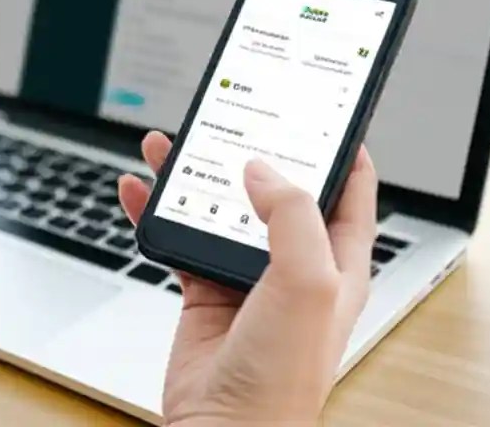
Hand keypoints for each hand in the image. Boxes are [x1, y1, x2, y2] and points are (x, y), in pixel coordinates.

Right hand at [117, 132, 378, 425]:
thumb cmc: (282, 378)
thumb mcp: (308, 283)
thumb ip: (291, 215)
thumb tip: (261, 171)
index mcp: (337, 263)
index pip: (350, 191)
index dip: (339, 148)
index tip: (322, 110)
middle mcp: (294, 266)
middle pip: (274, 190)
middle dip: (251, 150)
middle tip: (232, 115)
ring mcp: (246, 277)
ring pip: (218, 207)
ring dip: (193, 174)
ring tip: (169, 143)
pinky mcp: (203, 292)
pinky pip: (177, 237)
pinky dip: (155, 211)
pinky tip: (139, 189)